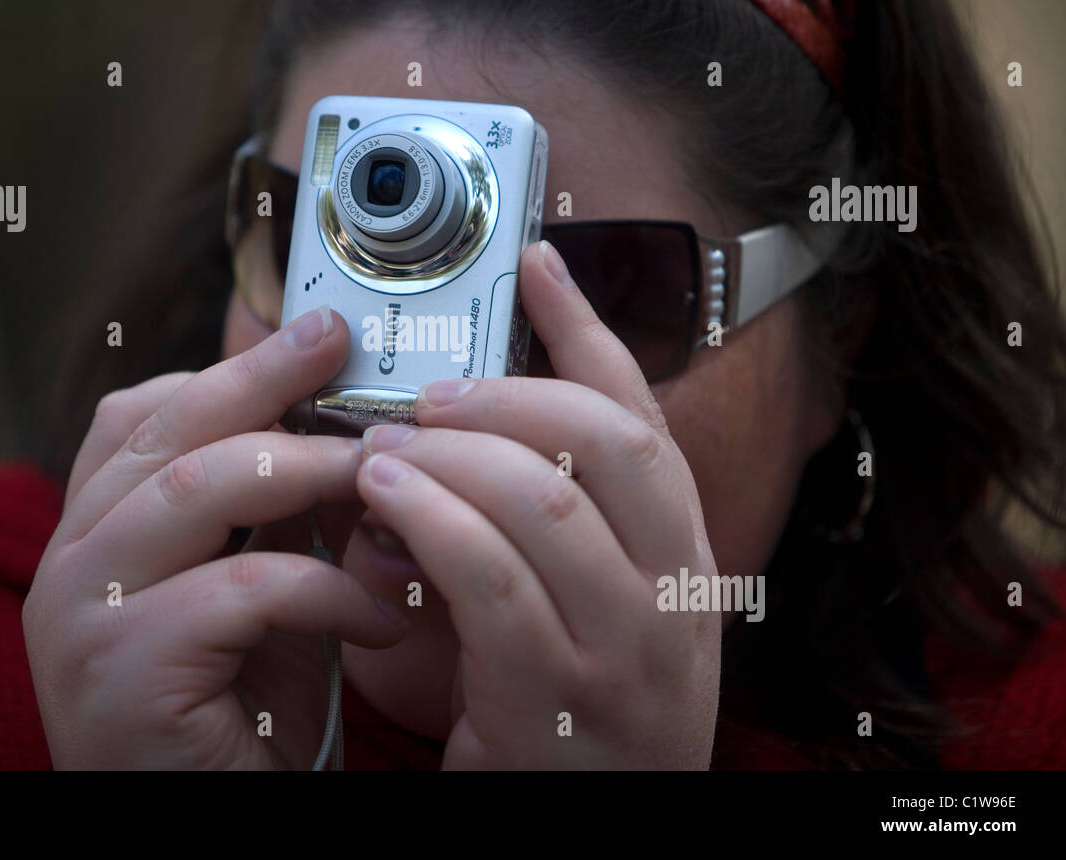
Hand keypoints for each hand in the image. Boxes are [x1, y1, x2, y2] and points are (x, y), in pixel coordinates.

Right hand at [23, 306, 408, 768]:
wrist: (213, 833)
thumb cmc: (243, 721)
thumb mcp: (267, 596)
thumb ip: (286, 515)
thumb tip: (352, 423)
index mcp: (93, 538)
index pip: (141, 417)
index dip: (229, 369)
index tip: (313, 338)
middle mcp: (67, 566)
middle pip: (167, 431)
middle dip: (265, 379)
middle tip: (340, 343)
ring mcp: (80, 618)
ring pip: (198, 489)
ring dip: (309, 471)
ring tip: (388, 479)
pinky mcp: (121, 674)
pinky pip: (242, 589)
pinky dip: (329, 591)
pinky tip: (382, 617)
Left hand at [355, 241, 719, 769]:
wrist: (581, 833)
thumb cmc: (560, 716)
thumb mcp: (576, 609)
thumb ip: (532, 525)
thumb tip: (443, 429)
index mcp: (683, 561)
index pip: (645, 417)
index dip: (588, 329)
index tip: (536, 262)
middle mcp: (676, 596)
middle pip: (605, 440)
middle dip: (507, 394)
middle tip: (431, 395)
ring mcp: (627, 651)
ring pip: (542, 498)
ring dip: (450, 455)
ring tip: (384, 447)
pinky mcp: (557, 699)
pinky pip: (490, 579)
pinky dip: (430, 521)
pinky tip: (383, 502)